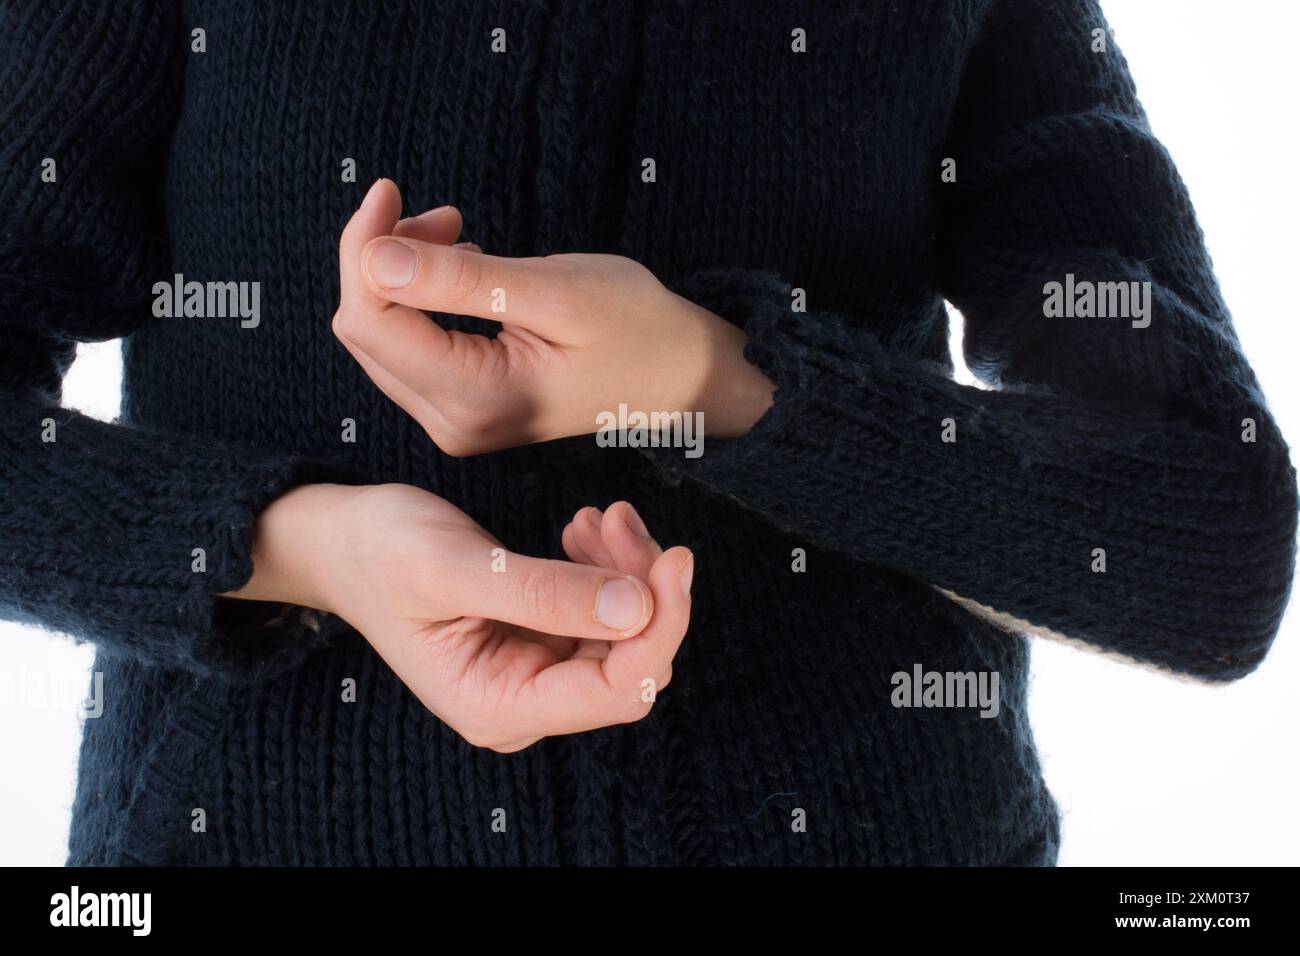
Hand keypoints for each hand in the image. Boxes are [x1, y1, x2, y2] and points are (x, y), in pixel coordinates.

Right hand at [229, 483, 692, 751]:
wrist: (343, 539)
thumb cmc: (381, 553)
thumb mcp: (454, 568)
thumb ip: (542, 593)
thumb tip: (639, 608)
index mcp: (499, 705)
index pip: (619, 690)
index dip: (662, 627)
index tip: (675, 557)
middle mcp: (526, 702)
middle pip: (632, 660)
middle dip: (644, 588)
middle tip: (618, 515)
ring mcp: (537, 672)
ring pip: (625, 632)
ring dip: (627, 570)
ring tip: (596, 515)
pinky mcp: (543, 639)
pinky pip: (603, 611)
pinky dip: (606, 567)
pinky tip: (581, 528)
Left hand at [332, 179, 773, 456]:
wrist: (682, 378)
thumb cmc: (637, 330)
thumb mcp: (556, 292)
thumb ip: (462, 280)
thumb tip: (373, 257)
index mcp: (477, 398)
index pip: (371, 323)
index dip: (362, 248)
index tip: (391, 191)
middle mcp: (454, 424)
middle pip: (365, 333)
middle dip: (380, 260)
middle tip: (442, 214)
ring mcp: (457, 423)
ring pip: (380, 340)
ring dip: (399, 277)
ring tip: (455, 235)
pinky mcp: (464, 411)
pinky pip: (409, 351)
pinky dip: (418, 300)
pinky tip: (460, 270)